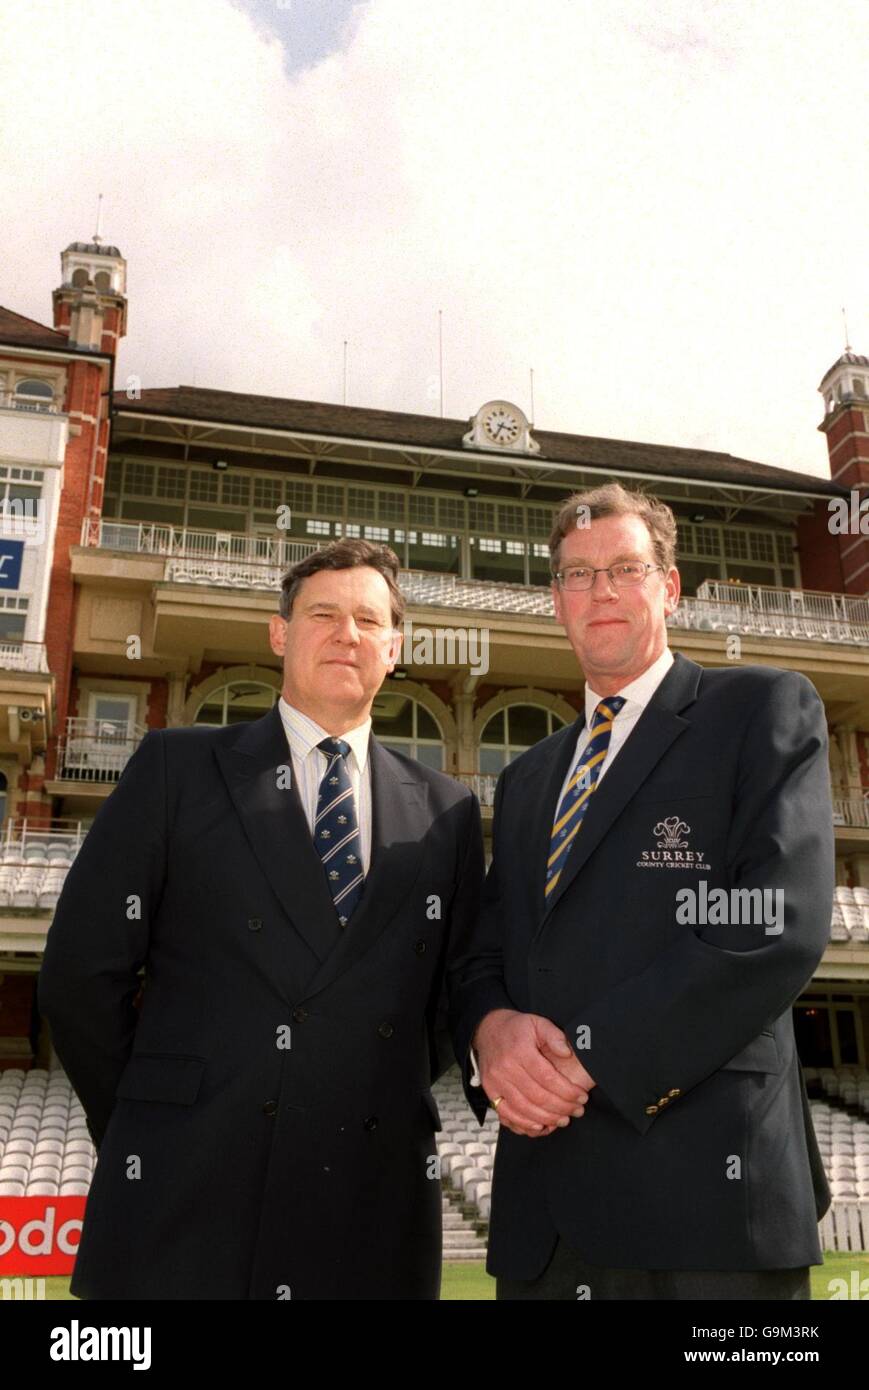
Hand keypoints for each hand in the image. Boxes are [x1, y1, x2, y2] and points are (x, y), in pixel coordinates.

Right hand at [473, 1008, 591, 1137]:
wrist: (487, 1030)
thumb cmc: (517, 1028)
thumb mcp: (538, 1023)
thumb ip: (554, 1036)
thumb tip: (566, 1053)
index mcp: (520, 1051)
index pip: (548, 1078)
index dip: (568, 1091)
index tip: (582, 1097)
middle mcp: (506, 1068)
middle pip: (538, 1096)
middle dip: (562, 1107)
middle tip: (577, 1111)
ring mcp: (496, 1082)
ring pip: (524, 1109)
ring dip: (546, 1119)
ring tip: (563, 1120)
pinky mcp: (490, 1092)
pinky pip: (507, 1114)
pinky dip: (524, 1124)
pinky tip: (540, 1126)